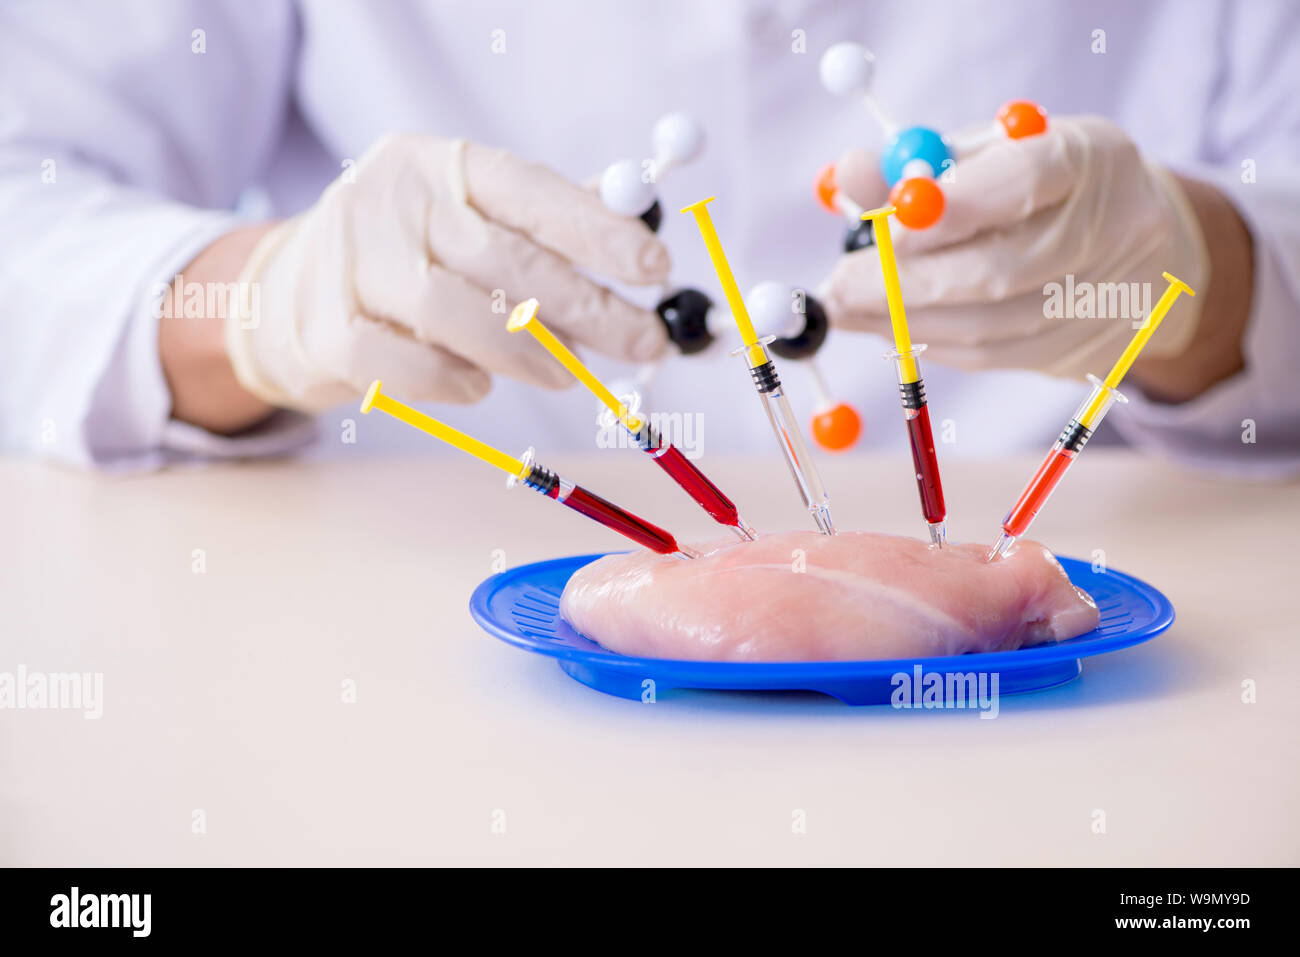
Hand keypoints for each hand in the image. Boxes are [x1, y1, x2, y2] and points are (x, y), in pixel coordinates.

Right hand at [224, 135, 670, 411]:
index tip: (656, 268)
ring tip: (563, 375)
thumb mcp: (469, 223)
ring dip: (526, 353)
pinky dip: (455, 382)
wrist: (284, 294)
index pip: (530, 191)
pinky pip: (406, 366)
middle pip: (504, 257)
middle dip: (588, 307)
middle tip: (643, 342)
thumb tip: (642, 258)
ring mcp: (349, 262)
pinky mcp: (323, 328)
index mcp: (442, 165)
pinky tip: (479, 385)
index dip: (598, 230)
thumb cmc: (408, 260)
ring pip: (456, 313)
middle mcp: (392, 200)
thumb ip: (544, 235)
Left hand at [822, 116, 1210, 380]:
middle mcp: (1113, 228)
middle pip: (1000, 270)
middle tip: (838, 288)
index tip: (879, 230)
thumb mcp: (987, 155)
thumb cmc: (1041, 189)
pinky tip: (890, 328)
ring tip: (848, 308)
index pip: (1019, 182)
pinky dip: (931, 343)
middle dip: (903, 284)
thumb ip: (916, 165)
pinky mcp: (1086, 348)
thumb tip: (847, 173)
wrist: (1142, 249)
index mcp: (1089, 158)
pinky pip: (993, 355)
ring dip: (905, 322)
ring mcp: (1106, 298)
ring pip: (990, 325)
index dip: (944, 211)